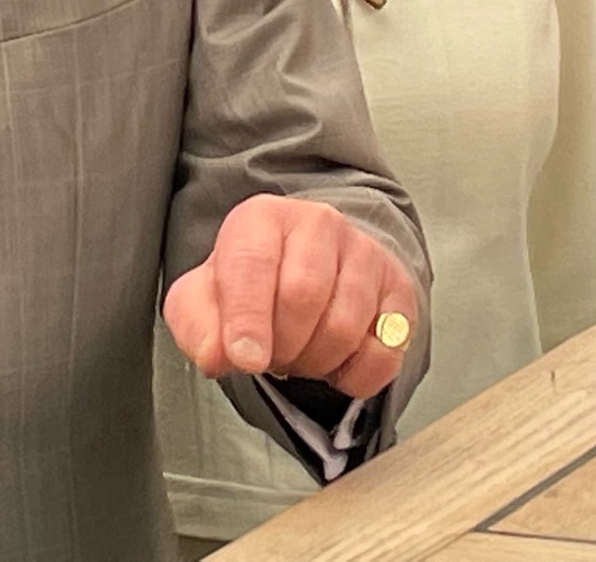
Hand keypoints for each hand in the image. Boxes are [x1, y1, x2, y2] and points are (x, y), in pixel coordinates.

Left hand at [164, 195, 416, 400]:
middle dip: (281, 345)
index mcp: (262, 218)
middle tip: (272, 355)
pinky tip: (335, 364)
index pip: (254, 265)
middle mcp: (319, 224)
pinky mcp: (399, 289)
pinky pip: (385, 350)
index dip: (247, 319)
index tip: (244, 359)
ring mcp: (366, 253)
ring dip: (315, 362)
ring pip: (345, 327)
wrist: (305, 268)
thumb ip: (196, 325)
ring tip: (300, 353)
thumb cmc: (250, 285)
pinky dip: (355, 376)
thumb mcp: (203, 298)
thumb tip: (216, 356)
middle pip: (303, 297)